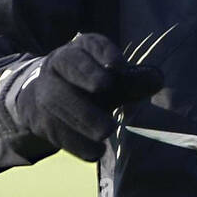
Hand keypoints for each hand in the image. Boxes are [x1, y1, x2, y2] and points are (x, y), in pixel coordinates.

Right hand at [0, 33, 162, 160]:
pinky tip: (96, 152)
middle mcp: (57, 65)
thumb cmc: (88, 86)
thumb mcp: (111, 81)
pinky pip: (54, 129)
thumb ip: (133, 81)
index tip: (119, 65)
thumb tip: (157, 79)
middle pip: (68, 66)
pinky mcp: (40, 119)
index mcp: (79, 50)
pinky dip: (76, 143)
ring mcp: (44, 91)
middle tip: (107, 88)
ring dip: (82, 117)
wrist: (44, 103)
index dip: (103, 51)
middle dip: (87, 78)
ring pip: (56, 99)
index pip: (89, 43)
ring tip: (107, 132)